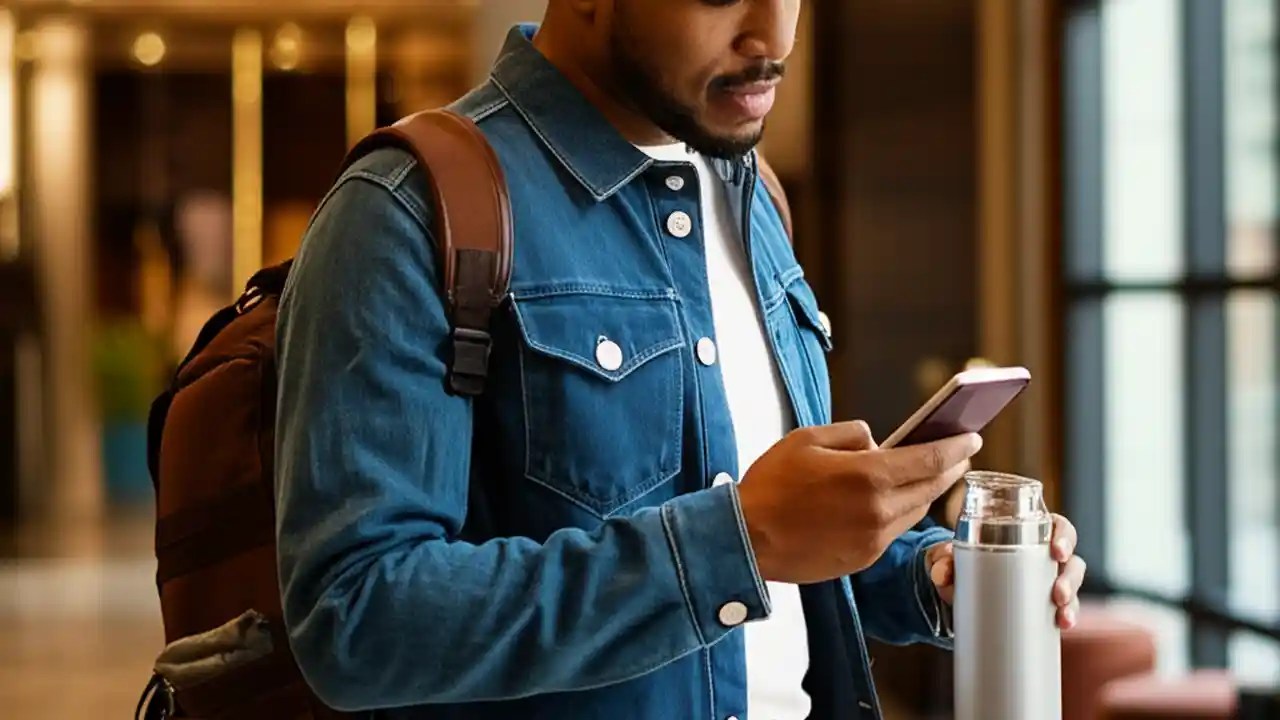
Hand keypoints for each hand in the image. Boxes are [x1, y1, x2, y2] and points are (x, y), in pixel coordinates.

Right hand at [738, 421, 980, 584]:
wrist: (747, 539)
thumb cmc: (770, 486)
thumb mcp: (806, 439)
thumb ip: (850, 433)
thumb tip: (876, 443)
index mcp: (867, 475)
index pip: (930, 460)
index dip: (956, 447)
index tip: (972, 437)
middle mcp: (879, 510)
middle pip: (931, 487)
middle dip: (950, 468)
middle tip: (960, 454)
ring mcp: (873, 539)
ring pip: (915, 511)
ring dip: (926, 491)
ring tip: (929, 475)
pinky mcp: (863, 558)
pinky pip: (893, 530)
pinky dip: (900, 512)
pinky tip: (894, 500)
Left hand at [925, 514, 1086, 629]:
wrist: (956, 592)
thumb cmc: (961, 563)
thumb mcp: (951, 559)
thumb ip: (943, 561)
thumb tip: (943, 572)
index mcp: (1028, 533)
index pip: (1058, 527)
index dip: (1065, 536)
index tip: (1057, 551)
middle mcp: (1042, 556)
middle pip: (1072, 560)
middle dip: (1070, 577)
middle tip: (1058, 593)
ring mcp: (1045, 581)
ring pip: (1071, 586)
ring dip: (1071, 601)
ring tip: (1062, 617)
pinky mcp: (1043, 604)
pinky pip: (1064, 608)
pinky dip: (1066, 616)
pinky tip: (1062, 626)